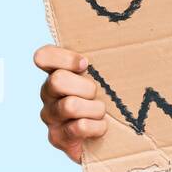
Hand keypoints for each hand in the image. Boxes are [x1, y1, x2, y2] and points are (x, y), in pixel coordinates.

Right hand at [34, 44, 107, 163]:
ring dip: (95, 109)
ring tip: (101, 113)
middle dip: (86, 87)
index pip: (43, 56)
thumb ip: (105, 58)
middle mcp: (48, 93)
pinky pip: (78, 127)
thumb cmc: (110, 98)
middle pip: (57, 80)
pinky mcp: (57, 137)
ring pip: (70, 105)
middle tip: (96, 94)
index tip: (85, 64)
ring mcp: (50, 115)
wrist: (107, 137)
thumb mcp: (107, 75)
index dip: (64, 58)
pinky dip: (96, 127)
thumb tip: (127, 34)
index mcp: (57, 72)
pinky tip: (100, 128)